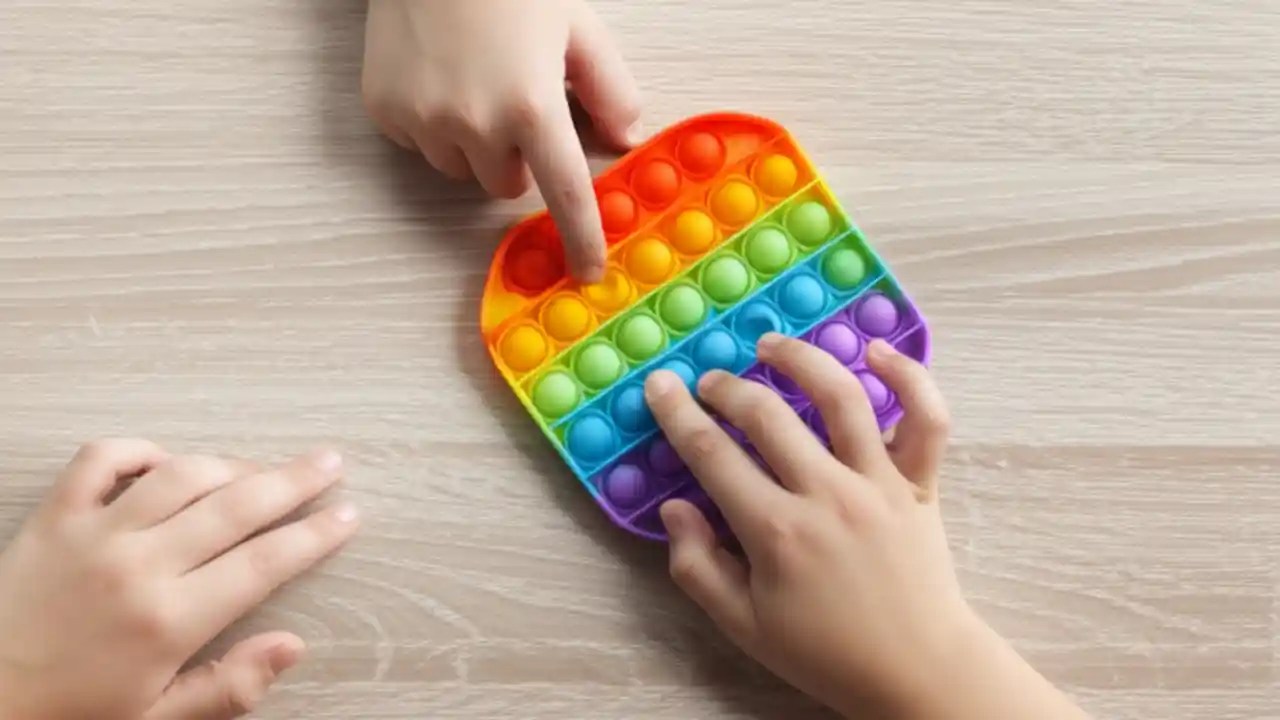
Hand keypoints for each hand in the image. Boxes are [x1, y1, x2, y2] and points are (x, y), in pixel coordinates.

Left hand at [0, 441, 359, 719]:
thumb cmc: (67, 712)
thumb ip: (226, 686)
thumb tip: (292, 646)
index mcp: (168, 620)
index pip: (264, 562)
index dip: (315, 535)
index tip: (347, 516)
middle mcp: (137, 566)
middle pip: (236, 506)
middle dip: (293, 481)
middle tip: (329, 463)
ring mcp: (93, 534)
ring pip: (182, 474)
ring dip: (232, 464)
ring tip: (264, 467)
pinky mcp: (54, 517)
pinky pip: (103, 459)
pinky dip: (141, 450)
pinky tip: (167, 462)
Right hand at [361, 0, 643, 281]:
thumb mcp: (577, 26)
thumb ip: (609, 88)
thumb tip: (624, 139)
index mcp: (532, 105)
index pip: (564, 193)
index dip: (581, 237)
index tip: (587, 272)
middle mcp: (475, 123)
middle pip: (506, 184)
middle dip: (516, 158)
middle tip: (514, 104)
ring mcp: (424, 120)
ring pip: (461, 169)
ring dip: (474, 144)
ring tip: (472, 81)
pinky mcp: (385, 110)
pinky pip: (420, 144)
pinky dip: (433, 123)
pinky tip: (437, 75)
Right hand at [645, 334, 966, 715]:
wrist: (916, 671)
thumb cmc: (826, 652)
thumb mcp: (743, 625)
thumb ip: (698, 567)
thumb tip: (674, 508)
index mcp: (776, 532)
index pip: (712, 455)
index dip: (678, 414)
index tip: (660, 386)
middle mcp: (826, 494)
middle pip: (767, 416)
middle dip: (727, 388)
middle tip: (709, 382)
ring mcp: (878, 483)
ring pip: (841, 397)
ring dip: (801, 360)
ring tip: (771, 347)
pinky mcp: (921, 483)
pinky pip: (925, 418)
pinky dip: (908, 376)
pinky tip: (875, 352)